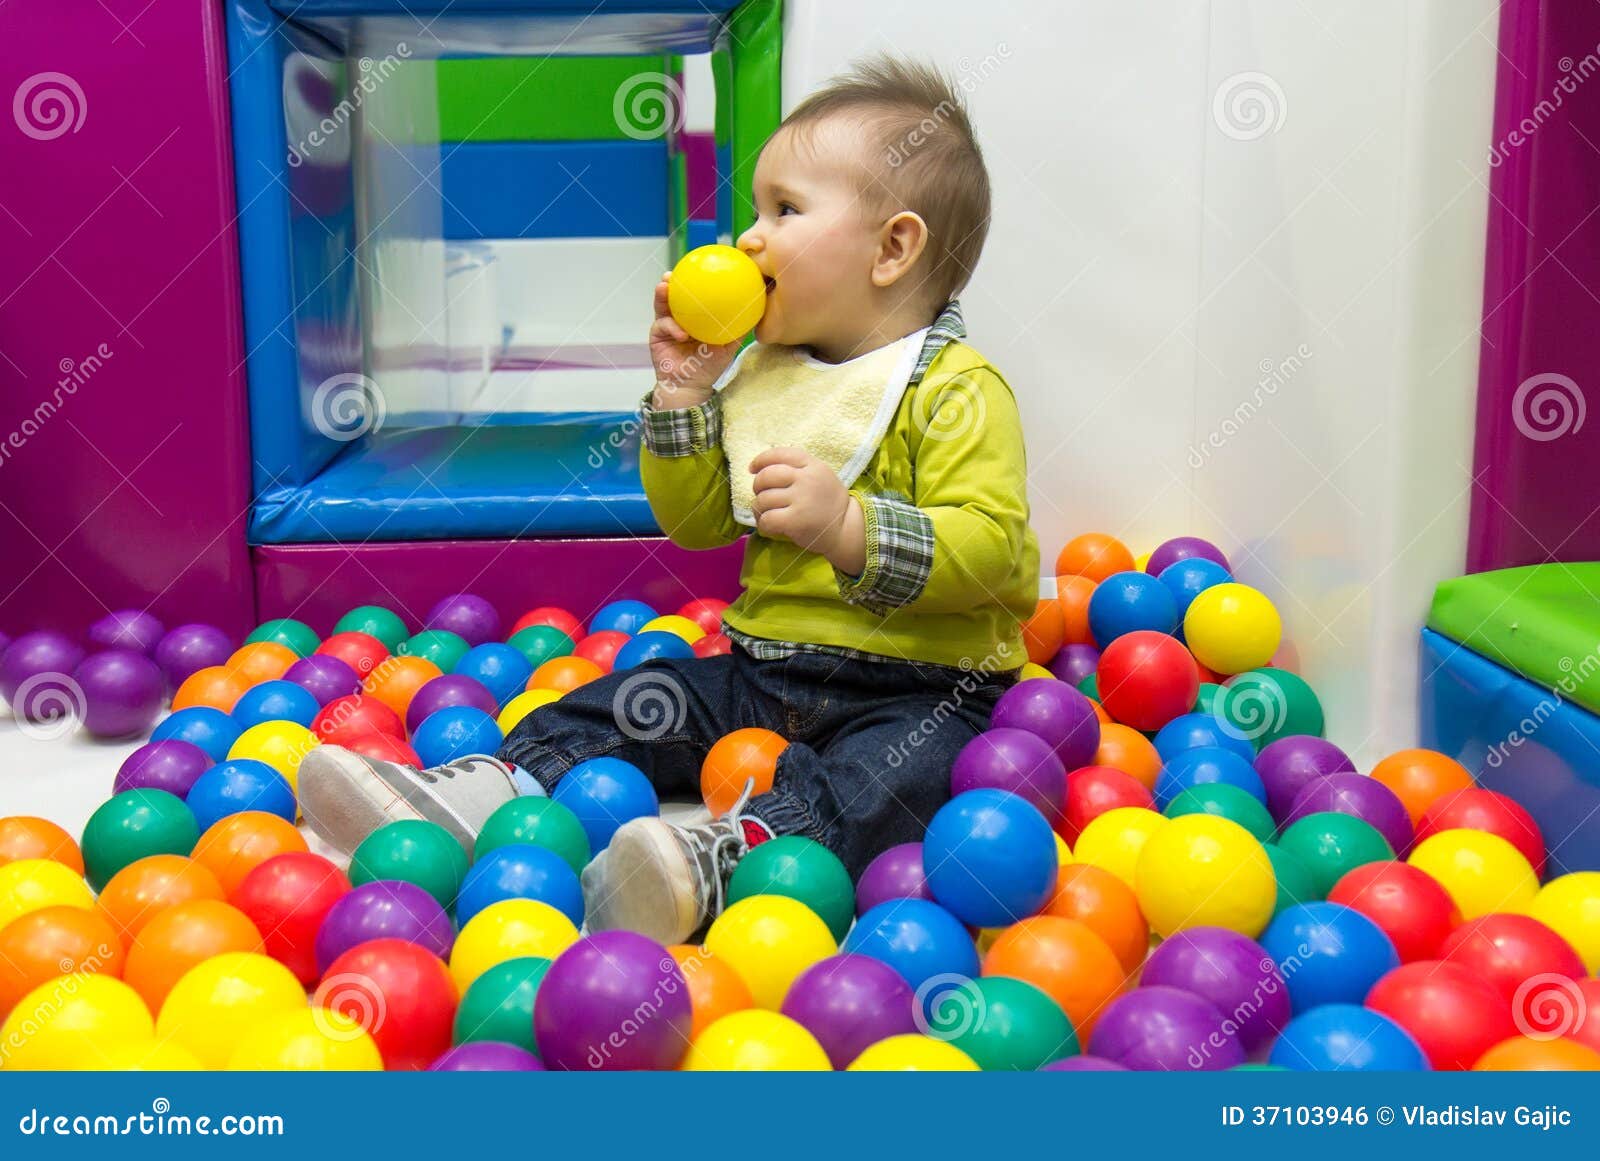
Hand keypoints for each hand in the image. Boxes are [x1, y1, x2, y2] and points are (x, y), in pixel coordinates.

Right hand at [649, 274, 739, 408]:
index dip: (693, 280)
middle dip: (672, 280)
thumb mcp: (728, 346)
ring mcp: (666, 325)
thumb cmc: (709, 366)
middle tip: (673, 272)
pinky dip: (671, 327)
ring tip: (664, 286)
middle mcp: (679, 317)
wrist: (690, 385)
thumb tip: (755, 310)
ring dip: (662, 295)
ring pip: (662, 305)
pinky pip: (663, 326)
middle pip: (673, 293)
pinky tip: (680, 332)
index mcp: (694, 316)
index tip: (697, 265)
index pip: (692, 294)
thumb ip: (738, 328)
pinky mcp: (657, 336)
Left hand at [749, 447, 865, 571]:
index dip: (761, 460)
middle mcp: (807, 479)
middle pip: (767, 476)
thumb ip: (799, 467)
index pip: (780, 454)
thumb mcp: (821, 475)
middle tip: (761, 494)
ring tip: (768, 513)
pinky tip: (770, 526)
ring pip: (763, 499)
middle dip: (757, 485)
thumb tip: (764, 465)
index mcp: (813, 465)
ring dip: (760, 508)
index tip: (752, 468)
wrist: (846, 529)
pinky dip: (763, 524)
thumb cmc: (829, 502)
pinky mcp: (795, 521)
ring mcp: (801, 500)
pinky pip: (766, 519)